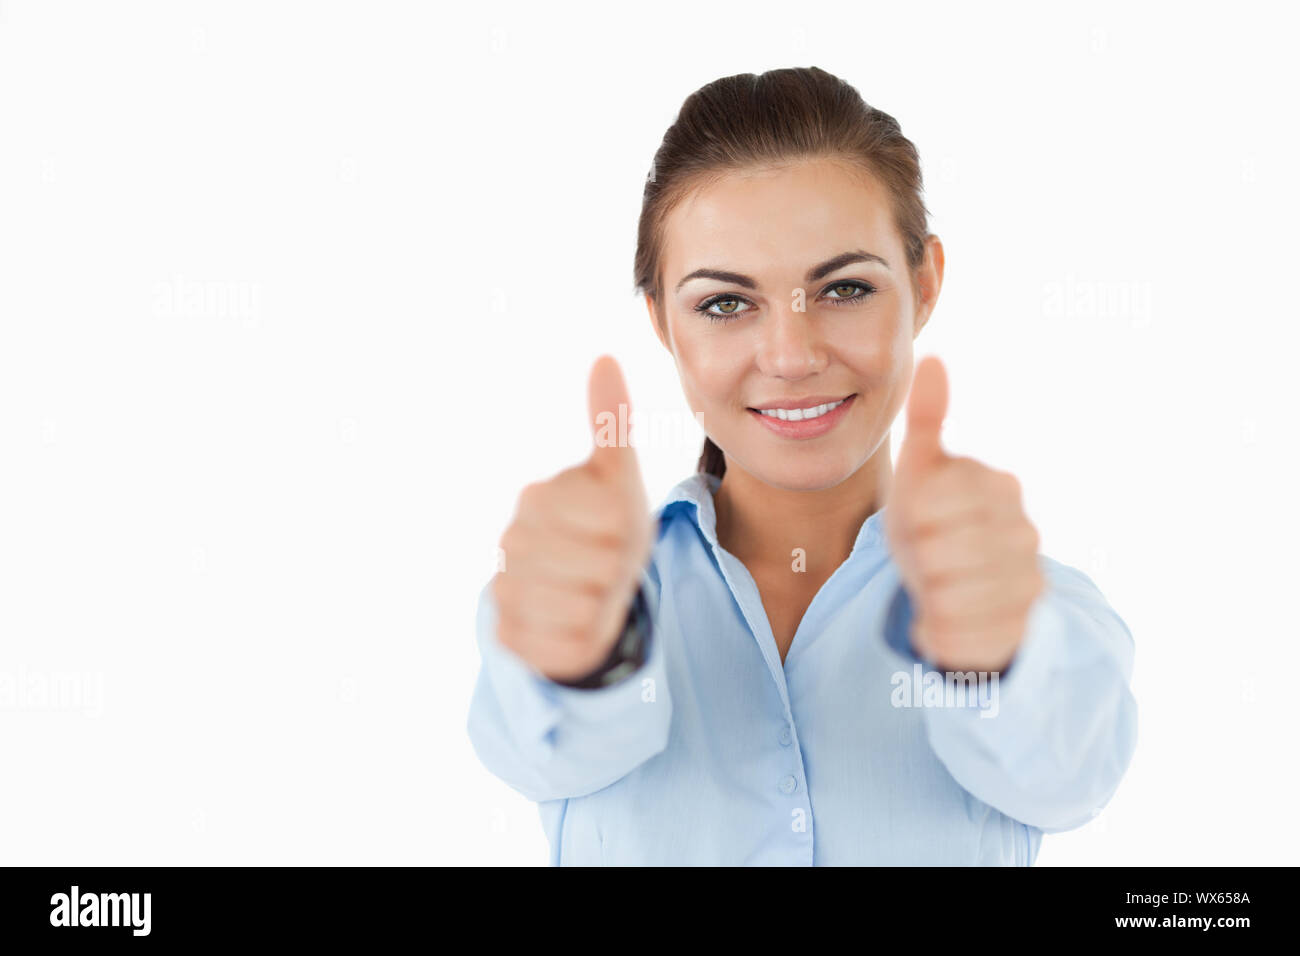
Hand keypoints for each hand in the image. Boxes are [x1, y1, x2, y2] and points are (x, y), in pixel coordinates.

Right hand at [493, 356, 654, 681]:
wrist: (584, 597)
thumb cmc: (606, 533)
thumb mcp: (619, 480)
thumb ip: (611, 423)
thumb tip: (604, 357)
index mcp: (538, 497)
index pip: (610, 520)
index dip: (627, 534)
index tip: (614, 533)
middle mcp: (512, 540)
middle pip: (601, 567)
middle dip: (617, 573)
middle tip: (605, 567)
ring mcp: (504, 588)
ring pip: (582, 609)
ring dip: (601, 608)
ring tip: (591, 593)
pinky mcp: (508, 636)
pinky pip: (564, 646)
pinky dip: (581, 641)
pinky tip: (572, 624)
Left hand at [883, 356, 1045, 672]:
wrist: (953, 592)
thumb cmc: (932, 526)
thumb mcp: (919, 475)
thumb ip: (926, 420)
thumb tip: (932, 357)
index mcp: (1000, 487)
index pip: (933, 501)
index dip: (913, 517)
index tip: (921, 521)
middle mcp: (1026, 531)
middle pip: (940, 551)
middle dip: (920, 558)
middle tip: (929, 556)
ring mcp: (1030, 581)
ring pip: (950, 595)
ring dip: (929, 595)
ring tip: (940, 584)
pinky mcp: (1022, 629)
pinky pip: (960, 633)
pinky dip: (940, 630)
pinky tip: (949, 615)